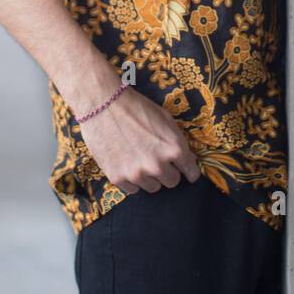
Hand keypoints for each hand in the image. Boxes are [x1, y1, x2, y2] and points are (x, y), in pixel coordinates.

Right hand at [77, 83, 200, 193]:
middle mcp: (158, 165)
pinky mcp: (118, 178)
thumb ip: (178, 141)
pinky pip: (133, 190)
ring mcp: (137, 174)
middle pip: (172, 181)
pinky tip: (126, 163)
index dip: (188, 170)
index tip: (185, 171)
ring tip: (138, 158)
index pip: (191, 172)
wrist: (102, 103)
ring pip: (153, 187)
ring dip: (149, 176)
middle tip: (156, 158)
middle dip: (167, 171)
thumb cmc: (136, 107)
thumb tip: (188, 160)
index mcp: (174, 148)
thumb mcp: (165, 119)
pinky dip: (131, 180)